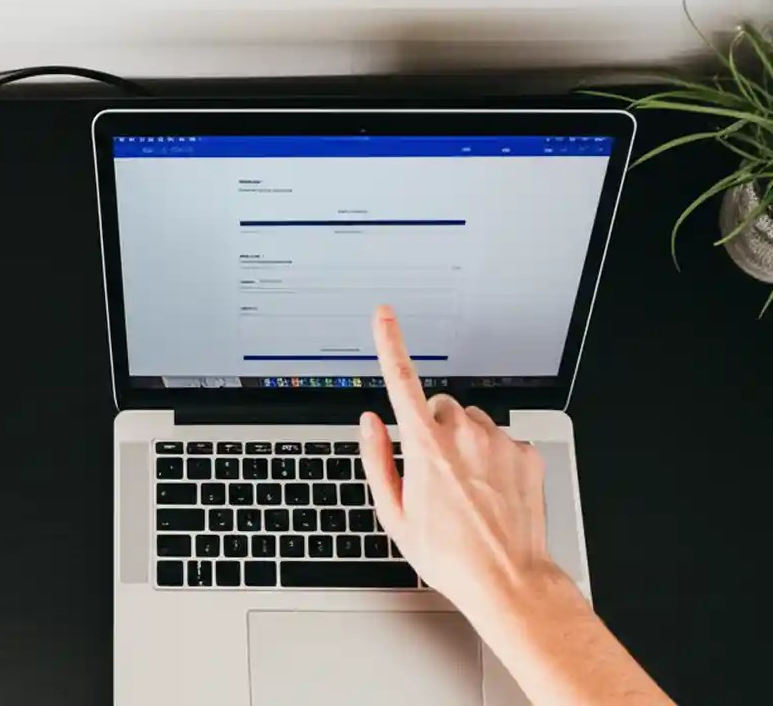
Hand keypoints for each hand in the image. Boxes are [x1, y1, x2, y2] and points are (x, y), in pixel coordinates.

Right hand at [359, 305, 560, 614]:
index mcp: (426, 448)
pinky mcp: (526, 453)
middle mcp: (465, 436)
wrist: (507, 580)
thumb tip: (369, 424)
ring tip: (464, 488)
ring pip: (472, 422)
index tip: (385, 317)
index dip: (390, 343)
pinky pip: (501, 440)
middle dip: (431, 427)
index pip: (401, 382)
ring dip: (463, 442)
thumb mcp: (394, 514)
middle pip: (439, 406)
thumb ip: (376, 459)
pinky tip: (489, 493)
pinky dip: (492, 458)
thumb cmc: (448, 555)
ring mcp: (500, 443)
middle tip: (432, 471)